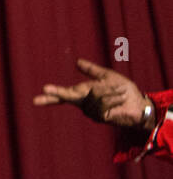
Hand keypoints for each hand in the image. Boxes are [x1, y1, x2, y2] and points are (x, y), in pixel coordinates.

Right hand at [33, 58, 155, 130]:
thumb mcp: (108, 76)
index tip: (39, 93)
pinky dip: (113, 98)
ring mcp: (91, 111)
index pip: (63, 95)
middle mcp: (83, 103)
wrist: (139, 104)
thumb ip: (92, 70)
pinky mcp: (100, 117)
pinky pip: (102, 102)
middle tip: (44, 89)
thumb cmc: (124, 90)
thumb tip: (77, 61)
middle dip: (57, 92)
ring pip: (93, 96)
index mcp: (83, 93)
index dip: (51, 95)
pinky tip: (120, 99)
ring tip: (119, 93)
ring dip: (108, 91)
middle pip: (67, 97)